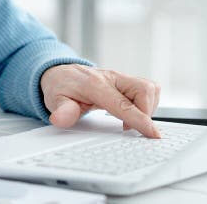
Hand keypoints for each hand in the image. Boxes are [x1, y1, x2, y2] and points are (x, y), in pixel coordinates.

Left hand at [40, 64, 160, 137]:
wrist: (59, 72)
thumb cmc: (59, 87)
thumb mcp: (54, 100)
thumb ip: (61, 110)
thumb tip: (61, 119)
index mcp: (95, 85)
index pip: (123, 103)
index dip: (140, 119)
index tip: (152, 133)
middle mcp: (111, 78)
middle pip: (144, 89)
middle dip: (146, 111)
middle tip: (130, 127)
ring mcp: (120, 78)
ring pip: (149, 88)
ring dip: (148, 107)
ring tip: (130, 120)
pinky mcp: (125, 81)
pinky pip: (146, 89)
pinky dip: (146, 103)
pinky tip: (132, 112)